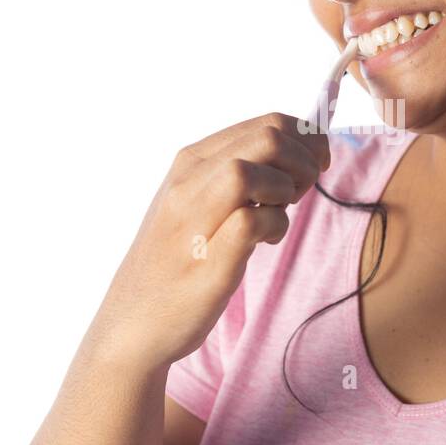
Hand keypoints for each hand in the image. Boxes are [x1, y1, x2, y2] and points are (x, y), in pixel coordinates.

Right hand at [84, 112, 331, 372]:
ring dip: (285, 190)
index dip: (306, 140)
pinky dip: (275, 226)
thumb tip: (298, 155)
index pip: (267, 122)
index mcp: (192, 161)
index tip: (315, 166)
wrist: (130, 322)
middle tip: (301, 193)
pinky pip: (253, 221)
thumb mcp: (200, 202)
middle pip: (268, 136)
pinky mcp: (206, 259)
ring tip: (279, 216)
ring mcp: (193, 218)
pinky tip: (266, 242)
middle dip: (304, 160)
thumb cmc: (175, 261)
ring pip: (251, 170)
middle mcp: (188, 181)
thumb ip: (238, 174)